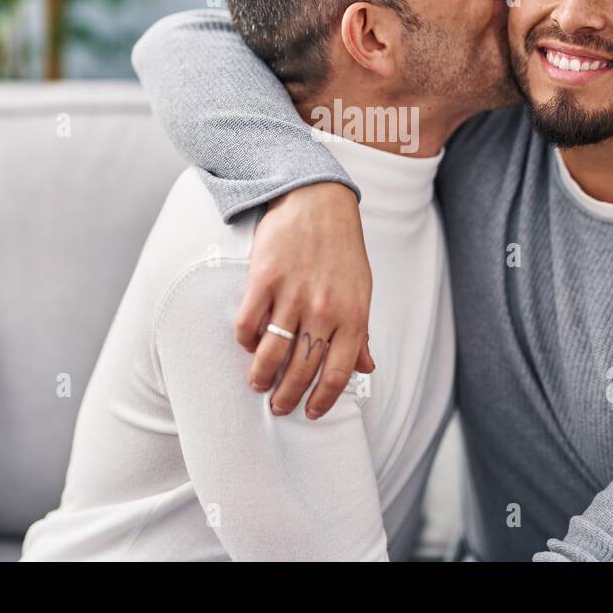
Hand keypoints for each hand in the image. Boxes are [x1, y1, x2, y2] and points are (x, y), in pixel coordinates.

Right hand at [235, 182, 373, 419]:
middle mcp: (323, 310)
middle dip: (287, 396)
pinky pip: (248, 324)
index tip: (310, 412)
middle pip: (302, 370)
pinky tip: (248, 346)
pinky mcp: (264, 279)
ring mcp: (292, 295)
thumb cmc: (342, 247)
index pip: (338, 374)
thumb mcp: (362, 290)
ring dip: (261, 376)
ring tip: (257, 384)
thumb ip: (361, 332)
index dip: (323, 400)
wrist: (317, 200)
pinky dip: (245, 341)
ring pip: (272, 354)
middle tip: (278, 406)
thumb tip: (366, 367)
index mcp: (353, 316)